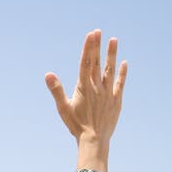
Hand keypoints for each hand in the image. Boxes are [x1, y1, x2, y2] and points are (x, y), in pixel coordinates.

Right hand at [44, 29, 126, 144]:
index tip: (91, 34)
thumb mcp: (63, 108)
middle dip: (97, 46)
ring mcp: (108, 93)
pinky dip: (122, 73)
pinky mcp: (116, 101)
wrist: (94, 140)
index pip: (85, 63)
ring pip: (110, 70)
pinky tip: (124, 63)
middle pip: (97, 63)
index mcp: (83, 88)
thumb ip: (56, 90)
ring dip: (112, 54)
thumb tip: (48, 74)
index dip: (88, 48)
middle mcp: (97, 87)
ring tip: (114, 40)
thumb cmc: (76, 125)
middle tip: (98, 31)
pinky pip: (120, 84)